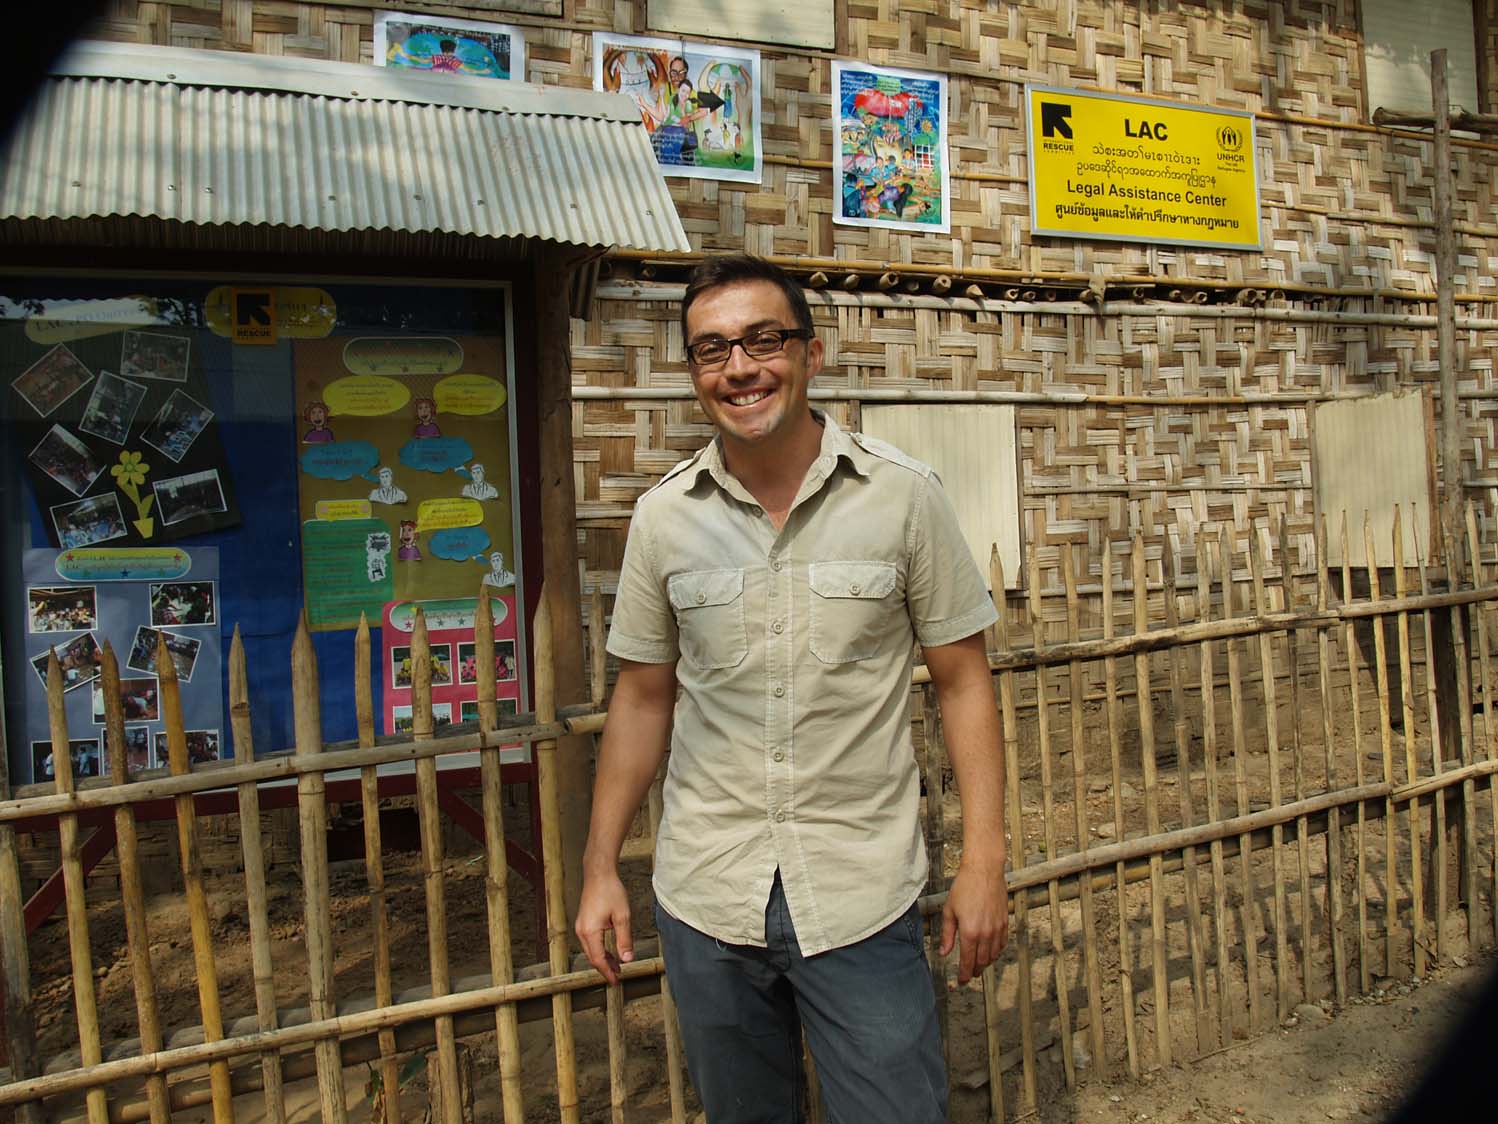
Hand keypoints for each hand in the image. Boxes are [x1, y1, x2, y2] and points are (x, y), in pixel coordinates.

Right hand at [575, 869, 633, 984]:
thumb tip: (627, 959)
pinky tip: (609, 950)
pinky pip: (590, 941)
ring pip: (591, 950)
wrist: (599, 873)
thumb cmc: (610, 891)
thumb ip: (624, 940)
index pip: (598, 960)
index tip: (616, 981)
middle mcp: (582, 931)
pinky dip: (599, 949)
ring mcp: (581, 926)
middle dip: (605, 968)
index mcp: (590, 932)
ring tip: (616, 965)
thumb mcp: (623, 917)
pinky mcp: (583, 922)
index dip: (607, 972)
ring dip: (603, 959)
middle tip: (618, 976)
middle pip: (593, 957)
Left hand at [939, 859, 1009, 984]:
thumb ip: (947, 935)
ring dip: (985, 962)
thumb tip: (944, 953)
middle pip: (982, 961)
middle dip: (974, 971)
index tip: (961, 981)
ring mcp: (997, 929)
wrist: (984, 871)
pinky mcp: (1004, 922)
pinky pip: (1002, 944)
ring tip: (978, 964)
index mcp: (970, 932)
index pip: (968, 961)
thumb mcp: (949, 911)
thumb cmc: (964, 888)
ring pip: (993, 955)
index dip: (965, 974)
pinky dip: (996, 951)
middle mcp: (986, 934)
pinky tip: (990, 951)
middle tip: (969, 975)